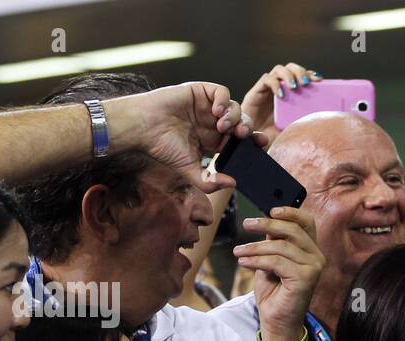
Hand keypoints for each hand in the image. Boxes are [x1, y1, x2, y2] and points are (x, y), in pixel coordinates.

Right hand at [109, 81, 259, 193]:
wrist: (144, 128)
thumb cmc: (163, 148)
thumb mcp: (190, 171)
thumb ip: (210, 182)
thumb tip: (233, 184)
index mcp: (214, 141)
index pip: (240, 141)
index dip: (252, 142)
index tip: (260, 145)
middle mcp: (213, 123)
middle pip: (242, 123)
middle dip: (247, 129)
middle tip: (242, 135)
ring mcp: (207, 106)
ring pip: (235, 107)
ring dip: (234, 116)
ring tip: (222, 126)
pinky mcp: (200, 92)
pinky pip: (222, 92)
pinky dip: (224, 100)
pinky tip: (217, 111)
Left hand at [234, 207, 324, 340]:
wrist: (276, 321)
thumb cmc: (274, 292)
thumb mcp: (271, 261)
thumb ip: (273, 243)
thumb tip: (265, 222)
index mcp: (310, 250)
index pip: (307, 223)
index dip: (291, 212)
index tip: (271, 210)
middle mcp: (317, 257)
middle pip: (292, 230)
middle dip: (266, 225)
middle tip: (246, 224)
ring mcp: (313, 268)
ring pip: (280, 247)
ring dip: (255, 248)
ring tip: (239, 252)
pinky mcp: (305, 279)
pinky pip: (276, 262)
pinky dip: (256, 261)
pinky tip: (244, 263)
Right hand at [241, 63, 322, 140]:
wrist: (251, 140)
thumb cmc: (271, 136)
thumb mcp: (291, 130)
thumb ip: (301, 124)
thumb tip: (318, 123)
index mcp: (291, 95)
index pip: (302, 77)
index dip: (310, 75)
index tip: (320, 80)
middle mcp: (280, 88)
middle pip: (291, 68)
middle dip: (300, 71)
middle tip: (306, 83)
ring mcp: (268, 88)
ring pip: (279, 69)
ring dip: (288, 75)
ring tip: (294, 87)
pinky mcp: (257, 91)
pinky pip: (266, 79)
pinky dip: (274, 83)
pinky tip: (280, 95)